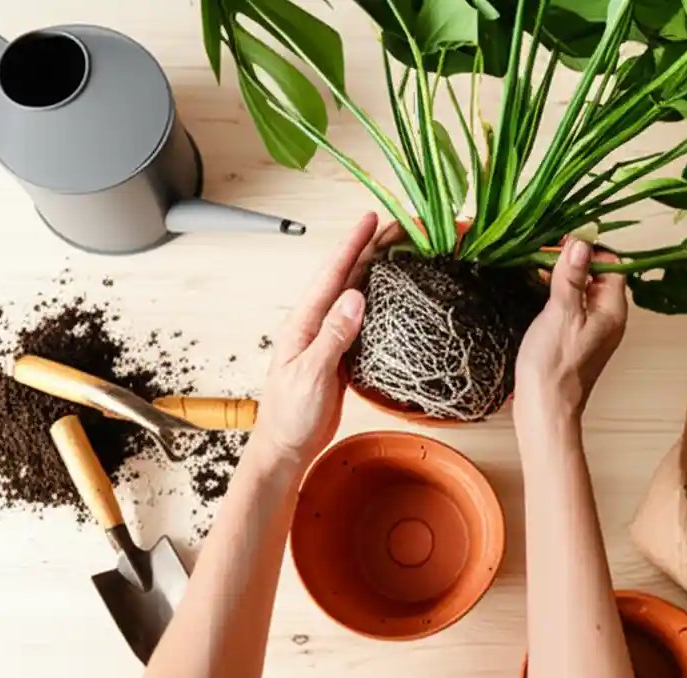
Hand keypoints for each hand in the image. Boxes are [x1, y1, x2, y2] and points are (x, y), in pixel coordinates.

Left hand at [249, 213, 388, 465]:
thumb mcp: (311, 375)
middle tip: (400, 228)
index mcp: (304, 323)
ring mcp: (327, 338)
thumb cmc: (290, 416)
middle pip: (346, 277)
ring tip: (401, 251)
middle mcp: (315, 323)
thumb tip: (355, 296)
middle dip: (370, 249)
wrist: (285, 449)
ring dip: (376, 271)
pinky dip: (378, 302)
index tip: (372, 219)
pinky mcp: (339, 355)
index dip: (353, 244)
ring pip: (355, 295)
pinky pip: (362, 320)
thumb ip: (332, 336)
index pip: (332, 275)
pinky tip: (393, 296)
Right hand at [515, 240, 627, 425]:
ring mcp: (593, 330)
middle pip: (598, 277)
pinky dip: (558, 294)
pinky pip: (573, 307)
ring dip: (564, 277)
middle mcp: (609, 319)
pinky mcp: (576, 340)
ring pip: (583, 291)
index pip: (612, 265)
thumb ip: (571, 276)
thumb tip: (581, 242)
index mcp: (613, 310)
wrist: (545, 408)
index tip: (564, 240)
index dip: (591, 249)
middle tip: (547, 251)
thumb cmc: (554, 363)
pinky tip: (538, 290)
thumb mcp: (561, 312)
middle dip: (575, 260)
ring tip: (539, 266)